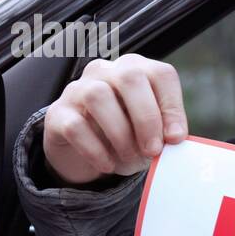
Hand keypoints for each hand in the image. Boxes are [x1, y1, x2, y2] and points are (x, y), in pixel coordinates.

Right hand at [42, 54, 188, 185]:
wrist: (85, 151)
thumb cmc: (127, 135)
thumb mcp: (150, 132)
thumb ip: (163, 132)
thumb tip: (174, 140)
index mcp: (137, 70)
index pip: (161, 75)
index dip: (172, 107)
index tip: (176, 138)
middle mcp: (106, 71)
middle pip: (129, 78)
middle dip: (146, 118)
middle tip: (153, 150)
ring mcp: (78, 89)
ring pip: (98, 96)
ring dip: (120, 134)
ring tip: (130, 159)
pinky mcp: (57, 113)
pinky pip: (75, 126)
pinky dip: (95, 150)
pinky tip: (107, 165)